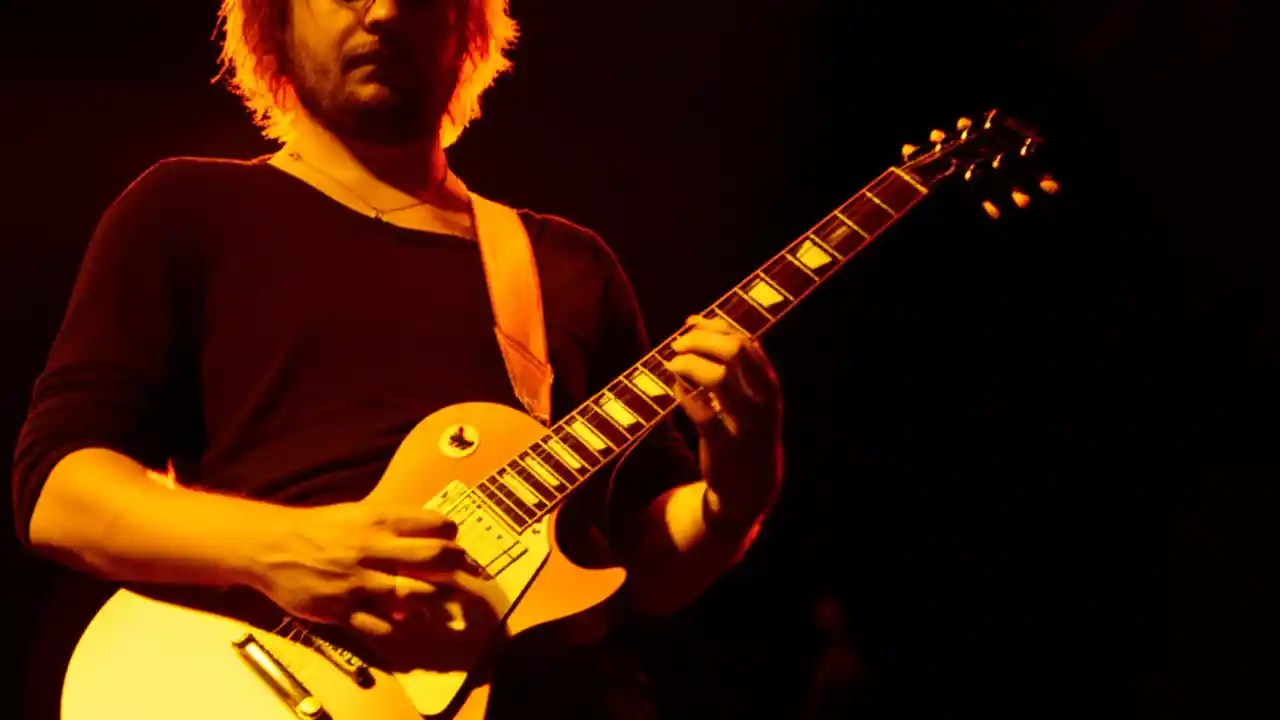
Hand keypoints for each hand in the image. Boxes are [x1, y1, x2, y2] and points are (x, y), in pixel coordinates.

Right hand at [248, 502, 486, 636]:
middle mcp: (373, 549)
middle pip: (434, 556)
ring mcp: (359, 581)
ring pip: (414, 593)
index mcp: (379, 520)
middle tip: (462, 573)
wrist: (272, 546)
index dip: (451, 534)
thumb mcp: (359, 513)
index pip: (434, 523)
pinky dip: (400, 627)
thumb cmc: (320, 528)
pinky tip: (407, 623)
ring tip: (440, 603)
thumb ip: (393, 523)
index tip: (454, 541)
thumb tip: (432, 530)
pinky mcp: (343, 609)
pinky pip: (382, 626)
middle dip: (456, 566)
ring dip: (433, 600)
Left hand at [667, 315, 783, 526]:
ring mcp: (744, 423)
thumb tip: (698, 327)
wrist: (751, 489)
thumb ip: (734, 367)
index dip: (714, 326)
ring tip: (673, 364)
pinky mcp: (722, 444)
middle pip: (734, 352)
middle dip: (701, 341)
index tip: (690, 322)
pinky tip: (676, 389)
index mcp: (770, 386)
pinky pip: (699, 410)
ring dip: (689, 364)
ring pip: (717, 377)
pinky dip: (683, 394)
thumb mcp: (753, 399)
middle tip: (677, 344)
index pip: (746, 341)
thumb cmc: (745, 432)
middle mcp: (762, 401)